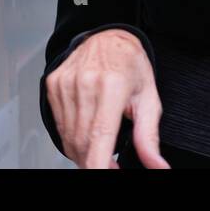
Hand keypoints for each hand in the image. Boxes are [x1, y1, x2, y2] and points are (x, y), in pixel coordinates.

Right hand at [46, 29, 169, 168]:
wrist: (107, 37)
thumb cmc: (130, 66)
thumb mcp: (148, 97)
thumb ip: (149, 136)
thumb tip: (156, 165)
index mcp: (112, 84)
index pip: (99, 134)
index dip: (99, 164)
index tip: (106, 173)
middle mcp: (85, 82)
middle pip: (82, 141)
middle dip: (94, 161)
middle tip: (110, 165)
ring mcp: (66, 83)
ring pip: (68, 136)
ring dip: (82, 152)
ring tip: (99, 148)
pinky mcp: (53, 85)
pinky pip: (59, 124)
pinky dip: (71, 137)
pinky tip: (85, 132)